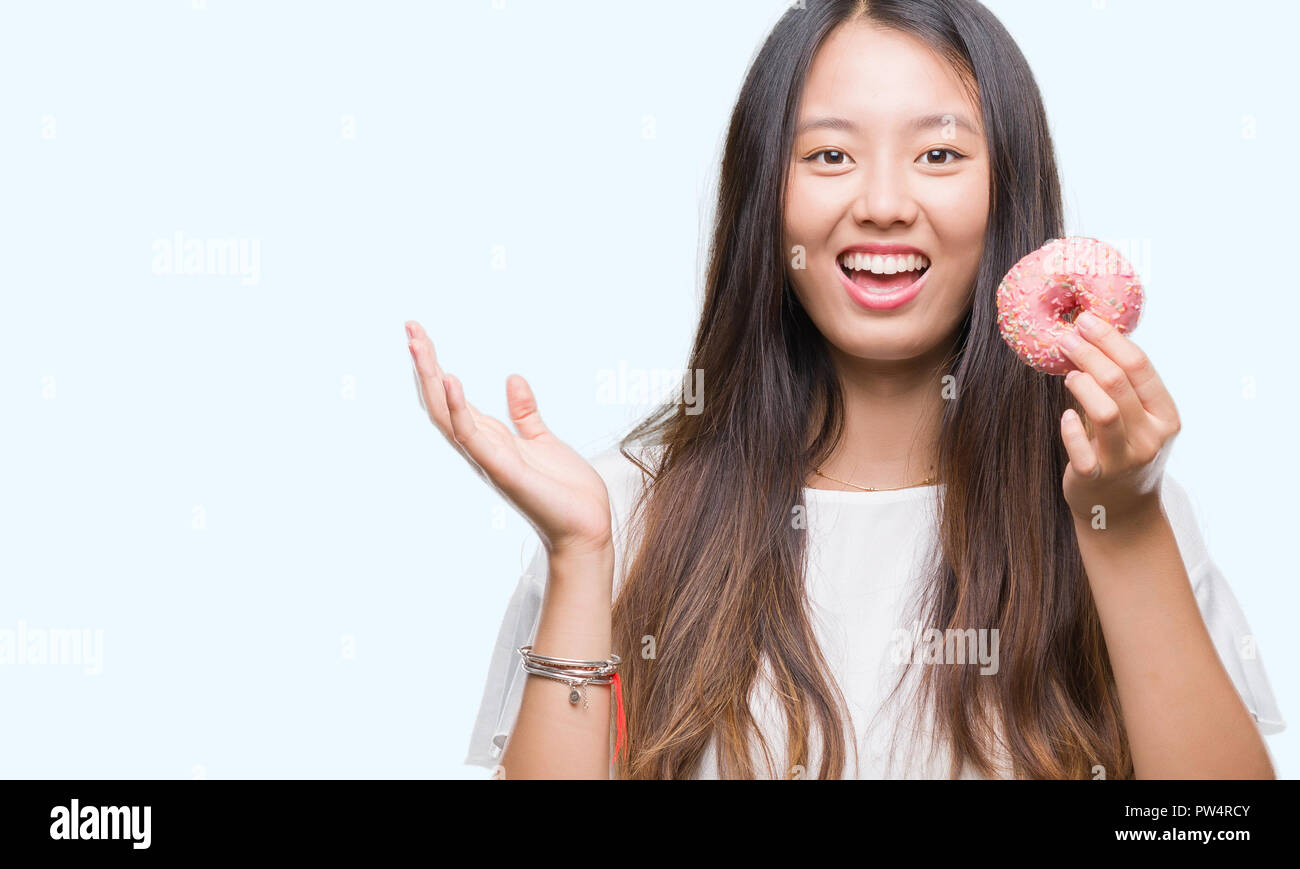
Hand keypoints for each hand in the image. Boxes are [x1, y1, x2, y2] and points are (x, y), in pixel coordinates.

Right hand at [405, 320, 613, 557]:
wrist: (585, 527)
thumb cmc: (565, 491)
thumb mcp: (543, 440)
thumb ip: (525, 413)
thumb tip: (513, 379)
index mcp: (489, 438)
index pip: (452, 397)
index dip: (435, 367)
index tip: (420, 334)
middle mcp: (481, 447)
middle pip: (440, 401)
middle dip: (424, 365)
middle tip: (410, 328)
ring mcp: (487, 458)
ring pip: (446, 415)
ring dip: (431, 379)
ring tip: (419, 344)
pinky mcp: (502, 469)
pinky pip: (472, 436)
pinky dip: (459, 408)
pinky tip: (451, 380)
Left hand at [1058, 310, 1181, 527]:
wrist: (1121, 511)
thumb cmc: (1124, 453)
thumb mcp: (1138, 420)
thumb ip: (1124, 388)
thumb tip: (1093, 338)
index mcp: (1165, 416)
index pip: (1141, 367)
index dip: (1111, 339)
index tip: (1087, 320)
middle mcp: (1150, 437)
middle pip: (1120, 383)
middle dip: (1090, 353)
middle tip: (1067, 337)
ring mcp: (1125, 459)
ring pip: (1105, 412)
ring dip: (1082, 386)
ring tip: (1068, 373)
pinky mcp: (1096, 478)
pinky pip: (1082, 450)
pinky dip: (1070, 429)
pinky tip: (1064, 417)